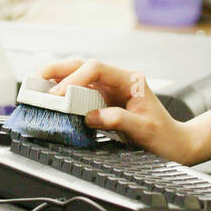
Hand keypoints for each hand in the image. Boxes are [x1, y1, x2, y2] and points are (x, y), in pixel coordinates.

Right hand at [35, 58, 199, 164]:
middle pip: (83, 66)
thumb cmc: (164, 136)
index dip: (75, 78)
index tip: (59, 94)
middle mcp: (118, 80)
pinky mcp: (104, 101)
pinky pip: (80, 92)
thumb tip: (92, 116)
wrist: (175, 144)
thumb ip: (119, 121)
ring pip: (79, 76)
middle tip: (35, 79)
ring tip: (36, 85)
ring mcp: (110, 90)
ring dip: (57, 80)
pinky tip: (50, 98)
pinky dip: (64, 94)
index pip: (97, 68)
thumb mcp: (144, 131)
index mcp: (131, 80)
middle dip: (58, 70)